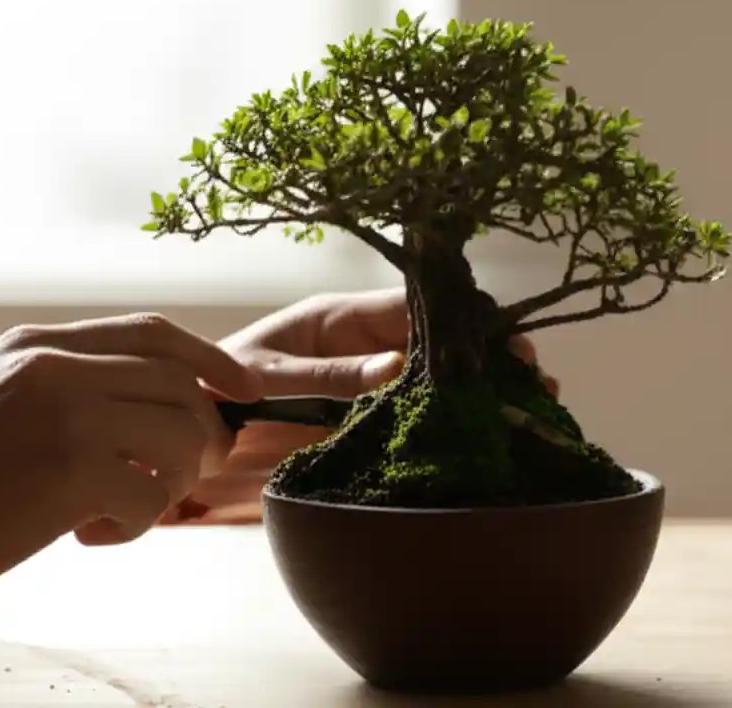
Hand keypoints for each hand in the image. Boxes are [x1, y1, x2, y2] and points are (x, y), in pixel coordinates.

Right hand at [0, 313, 260, 607]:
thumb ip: (63, 390)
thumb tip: (148, 414)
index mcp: (38, 344)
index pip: (153, 332)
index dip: (211, 359)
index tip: (242, 390)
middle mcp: (55, 365)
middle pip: (183, 386)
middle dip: (202, 437)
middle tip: (178, 479)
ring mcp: (64, 413)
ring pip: (182, 437)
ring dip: (170, 484)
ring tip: (120, 510)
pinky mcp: (68, 470)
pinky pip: (153, 496)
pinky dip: (137, 525)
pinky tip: (90, 535)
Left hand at [161, 288, 558, 524]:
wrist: (195, 416)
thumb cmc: (224, 382)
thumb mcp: (270, 376)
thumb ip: (327, 375)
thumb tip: (396, 368)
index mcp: (340, 316)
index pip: (413, 305)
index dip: (462, 318)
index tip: (503, 340)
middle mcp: (362, 338)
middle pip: (438, 335)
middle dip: (487, 350)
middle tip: (536, 379)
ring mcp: (366, 370)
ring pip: (436, 367)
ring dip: (479, 381)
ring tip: (532, 404)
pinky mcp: (365, 403)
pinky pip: (416, 399)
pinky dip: (452, 408)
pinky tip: (487, 426)